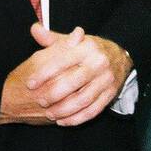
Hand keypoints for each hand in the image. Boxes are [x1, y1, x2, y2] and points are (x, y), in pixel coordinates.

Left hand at [0, 23, 131, 126]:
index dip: (44, 73)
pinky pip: (93, 110)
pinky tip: (63, 121)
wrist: (120, 56)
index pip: (62, 61)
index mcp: (87, 48)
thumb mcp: (73, 41)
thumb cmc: (90, 49)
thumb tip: (34, 29)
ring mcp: (107, 80)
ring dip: (64, 110)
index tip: (30, 83)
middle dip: (53, 94)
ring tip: (49, 114)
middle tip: (39, 101)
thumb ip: (52, 38)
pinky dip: (77, 119)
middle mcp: (99, 63)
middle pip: (72, 83)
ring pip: (83, 100)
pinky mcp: (111, 94)